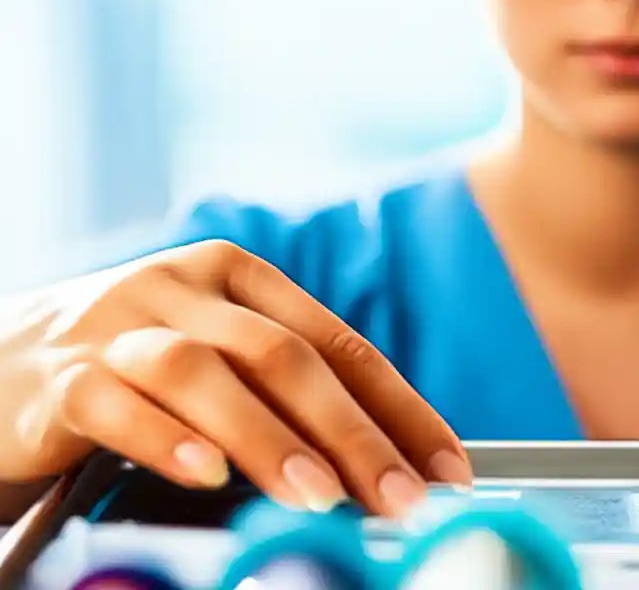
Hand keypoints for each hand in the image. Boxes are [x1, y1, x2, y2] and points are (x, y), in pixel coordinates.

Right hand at [0, 240, 470, 516]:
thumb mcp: (217, 364)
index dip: (401, 408)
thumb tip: (385, 467)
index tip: (446, 470)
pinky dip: (164, 438)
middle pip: (285, 355)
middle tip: (402, 499)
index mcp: (237, 277)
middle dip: (355, 433)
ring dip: (270, 438)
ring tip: (320, 497)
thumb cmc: (132, 372)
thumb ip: (286, 397)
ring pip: (205, 371)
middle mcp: (181, 287)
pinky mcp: (55, 377)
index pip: (339, 344)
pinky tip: (205, 474)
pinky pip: (115, 401)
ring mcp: (115, 325)